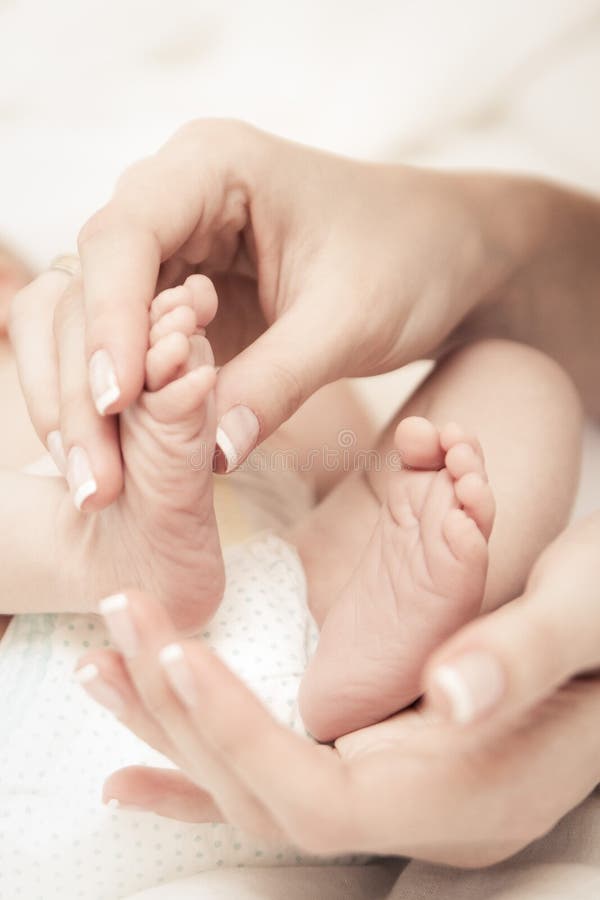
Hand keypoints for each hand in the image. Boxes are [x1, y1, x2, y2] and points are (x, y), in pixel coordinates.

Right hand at [10, 119, 517, 509]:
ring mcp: (173, 255)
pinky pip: (129, 353)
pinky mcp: (182, 304)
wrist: (449, 258)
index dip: (107, 320)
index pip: (125, 236)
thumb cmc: (413, 259)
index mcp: (212, 167)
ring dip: (83, 401)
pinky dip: (117, 407)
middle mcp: (175, 202)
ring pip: (90, 323)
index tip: (115, 401)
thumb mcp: (351, 319)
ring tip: (96, 481)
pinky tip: (117, 461)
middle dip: (82, 381)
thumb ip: (277, 381)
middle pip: (86, 285)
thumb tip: (208, 458)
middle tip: (94, 475)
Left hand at [75, 528, 599, 866]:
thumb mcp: (584, 610)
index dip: (238, 732)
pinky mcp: (390, 761)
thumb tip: (448, 692)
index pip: (319, 794)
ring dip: (178, 730)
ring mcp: (405, 794)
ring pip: (264, 785)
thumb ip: (520, 654)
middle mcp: (428, 811)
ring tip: (105, 669)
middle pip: (270, 795)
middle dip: (183, 716)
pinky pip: (282, 777)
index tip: (174, 654)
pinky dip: (211, 759)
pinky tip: (144, 762)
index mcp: (469, 788)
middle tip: (117, 624)